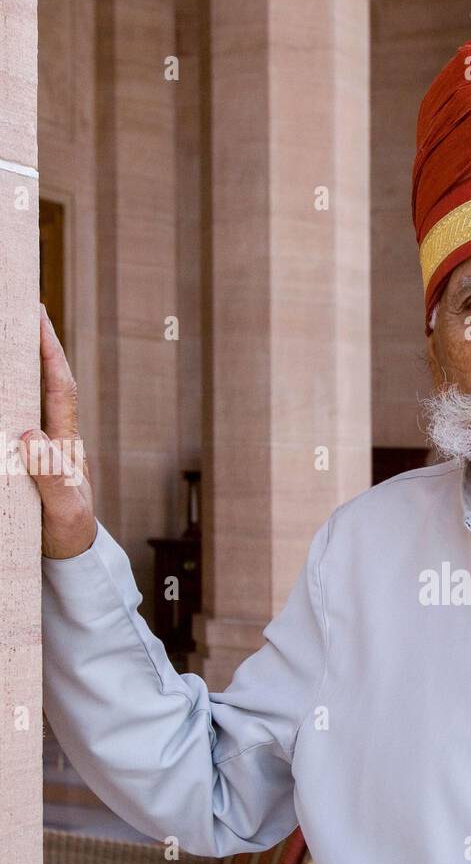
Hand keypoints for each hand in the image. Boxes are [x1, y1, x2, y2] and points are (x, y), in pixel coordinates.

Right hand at [21, 304, 97, 557]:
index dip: (49, 351)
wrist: (70, 555)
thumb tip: (30, 434)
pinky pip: (13, 418)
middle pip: (44, 380)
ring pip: (28, 395)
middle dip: (33, 343)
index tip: (37, 315)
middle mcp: (55, 435)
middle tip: (19, 307)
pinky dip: (7, 395)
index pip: (59, 388)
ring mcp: (42, 445)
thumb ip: (50, 479)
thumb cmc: (70, 533)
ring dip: (16, 364)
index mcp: (66, 442)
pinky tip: (1, 384)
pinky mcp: (26, 458)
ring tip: (5, 333)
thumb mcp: (64, 512)